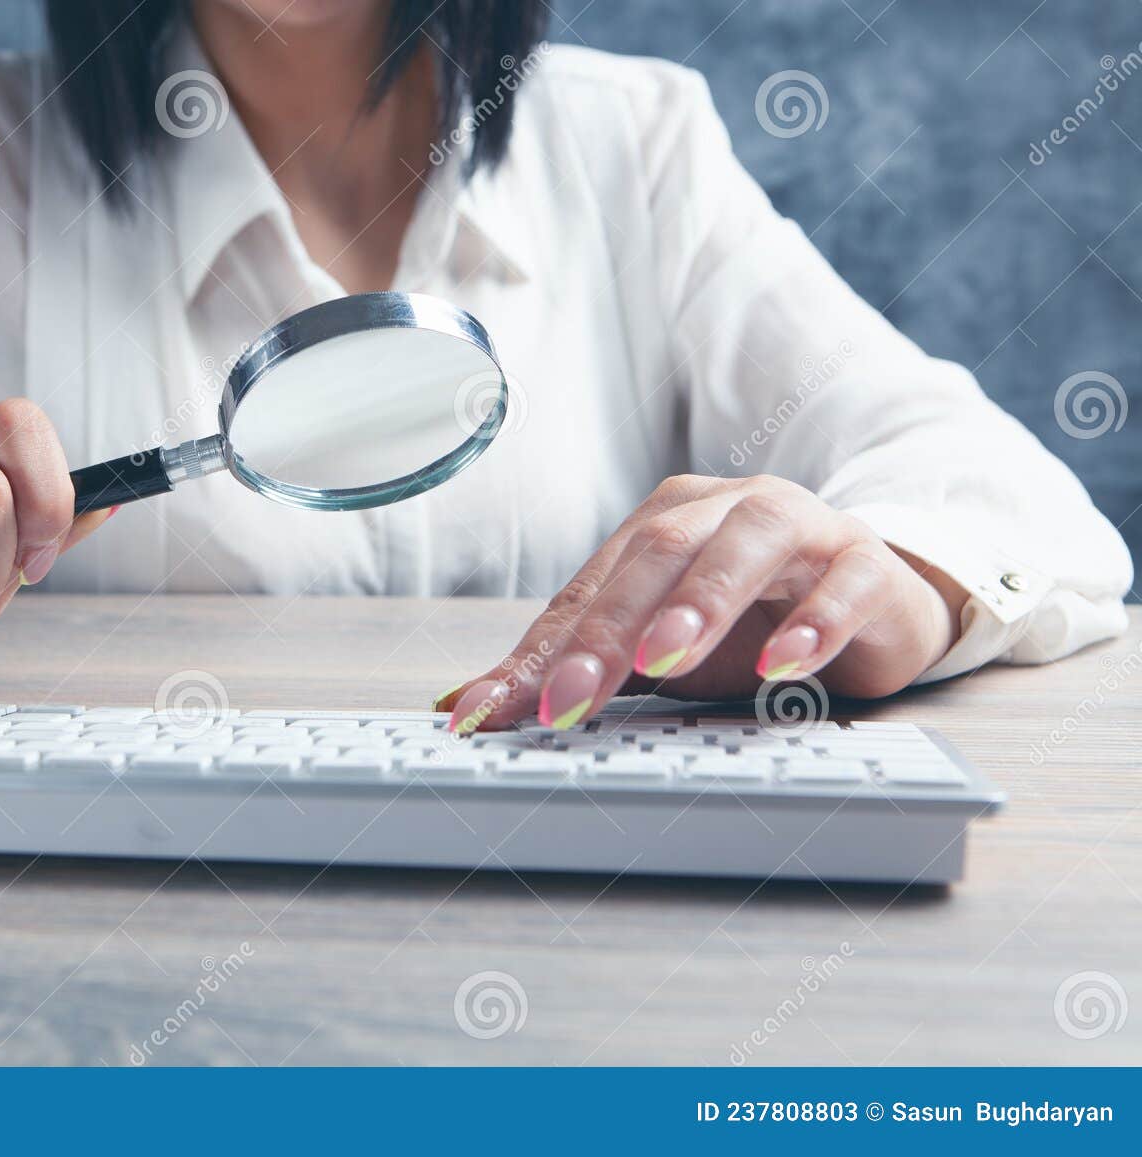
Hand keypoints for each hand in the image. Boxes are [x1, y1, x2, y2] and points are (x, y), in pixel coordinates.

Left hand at [437, 475, 964, 732]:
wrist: (874, 603)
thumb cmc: (752, 624)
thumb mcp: (654, 654)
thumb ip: (569, 671)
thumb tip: (460, 708)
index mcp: (663, 524)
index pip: (592, 587)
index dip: (544, 651)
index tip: (495, 714)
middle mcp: (725, 510)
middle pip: (659, 554)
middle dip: (609, 629)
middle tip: (572, 696)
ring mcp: (802, 527)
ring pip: (749, 543)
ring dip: (702, 600)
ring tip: (665, 659)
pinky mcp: (867, 563)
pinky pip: (844, 580)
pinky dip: (815, 620)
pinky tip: (785, 664)